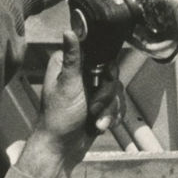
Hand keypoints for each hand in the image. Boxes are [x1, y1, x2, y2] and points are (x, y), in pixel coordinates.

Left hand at [16, 23, 121, 177]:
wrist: (63, 148)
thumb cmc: (60, 116)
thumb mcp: (68, 84)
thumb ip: (72, 58)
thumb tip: (70, 30)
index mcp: (69, 65)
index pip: (99, 56)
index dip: (106, 70)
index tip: (104, 79)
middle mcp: (80, 76)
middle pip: (112, 76)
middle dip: (107, 95)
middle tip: (94, 106)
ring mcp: (91, 92)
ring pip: (117, 93)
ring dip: (109, 110)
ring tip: (96, 121)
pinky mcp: (99, 106)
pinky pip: (118, 106)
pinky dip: (112, 117)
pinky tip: (101, 125)